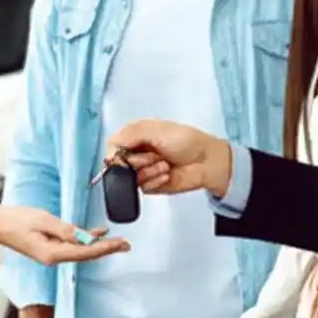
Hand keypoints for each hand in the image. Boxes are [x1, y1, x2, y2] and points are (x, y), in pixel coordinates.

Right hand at [0, 207, 128, 264]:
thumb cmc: (14, 220)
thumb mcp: (43, 220)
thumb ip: (65, 229)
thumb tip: (85, 237)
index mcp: (52, 254)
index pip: (85, 252)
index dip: (105, 248)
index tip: (121, 244)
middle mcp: (53, 258)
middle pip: (85, 255)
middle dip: (107, 249)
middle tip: (126, 245)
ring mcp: (50, 254)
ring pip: (80, 251)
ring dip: (98, 245)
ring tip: (117, 241)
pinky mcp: (48, 247)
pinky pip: (70, 246)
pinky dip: (84, 240)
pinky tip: (96, 234)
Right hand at [106, 119, 232, 195]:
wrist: (206, 161)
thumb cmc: (184, 141)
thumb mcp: (156, 130)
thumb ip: (131, 135)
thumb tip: (111, 149)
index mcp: (137, 136)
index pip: (114, 145)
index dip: (115, 153)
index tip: (121, 156)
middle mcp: (137, 153)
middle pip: (119, 163)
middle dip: (138, 160)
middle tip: (155, 155)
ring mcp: (143, 170)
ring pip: (130, 177)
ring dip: (149, 170)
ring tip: (165, 164)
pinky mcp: (151, 185)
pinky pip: (142, 187)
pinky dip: (155, 180)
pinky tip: (167, 174)